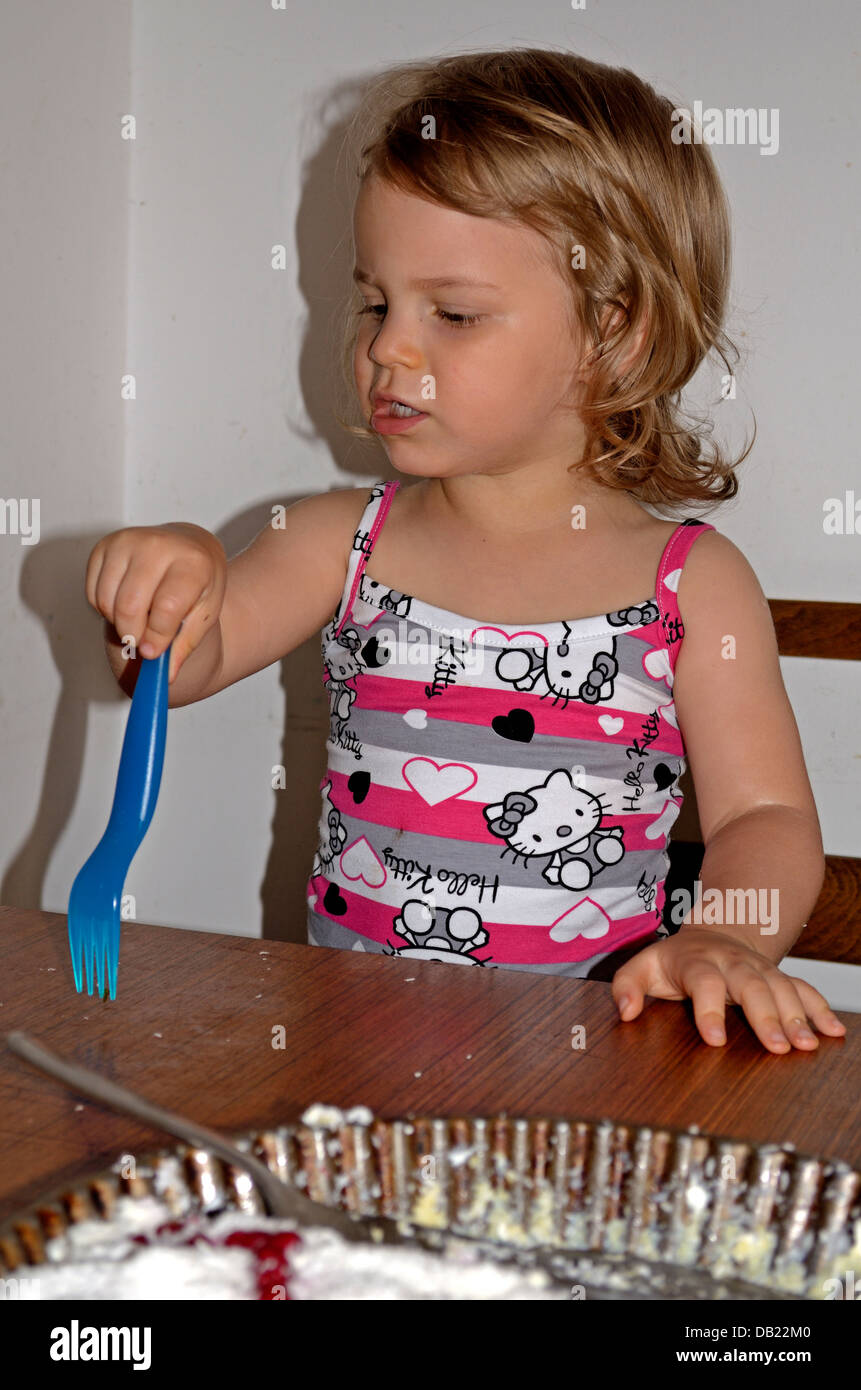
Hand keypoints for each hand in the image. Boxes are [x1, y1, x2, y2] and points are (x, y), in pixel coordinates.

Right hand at [86, 523, 226, 682]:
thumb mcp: (205, 613)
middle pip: (129, 606)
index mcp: (192, 562)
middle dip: (132, 635)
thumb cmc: (199, 582)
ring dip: (119, 622)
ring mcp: (127, 541)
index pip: (166, 607)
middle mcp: (158, 545)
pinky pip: (93, 592)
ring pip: (106, 601)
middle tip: (141, 643)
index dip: (156, 637)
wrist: (189, 547)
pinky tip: (126, 602)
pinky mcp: (105, 546)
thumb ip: (184, 645)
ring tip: (140, 618)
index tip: (152, 652)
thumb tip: (165, 676)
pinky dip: (105, 608)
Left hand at [612, 927, 846, 1052]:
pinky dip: (819, 1008)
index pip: (704, 982)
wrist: (714, 933)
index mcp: (697, 961)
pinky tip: (834, 1032)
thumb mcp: (643, 966)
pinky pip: (803, 989)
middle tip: (776, 1047)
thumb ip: (626, 985)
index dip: (709, 1010)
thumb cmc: (674, 961)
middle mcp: (733, 962)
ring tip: (806, 1046)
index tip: (715, 1040)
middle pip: (751, 985)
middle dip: (765, 1015)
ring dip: (797, 1016)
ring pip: (781, 987)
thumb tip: (625, 1011)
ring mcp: (759, 968)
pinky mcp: (779, 976)